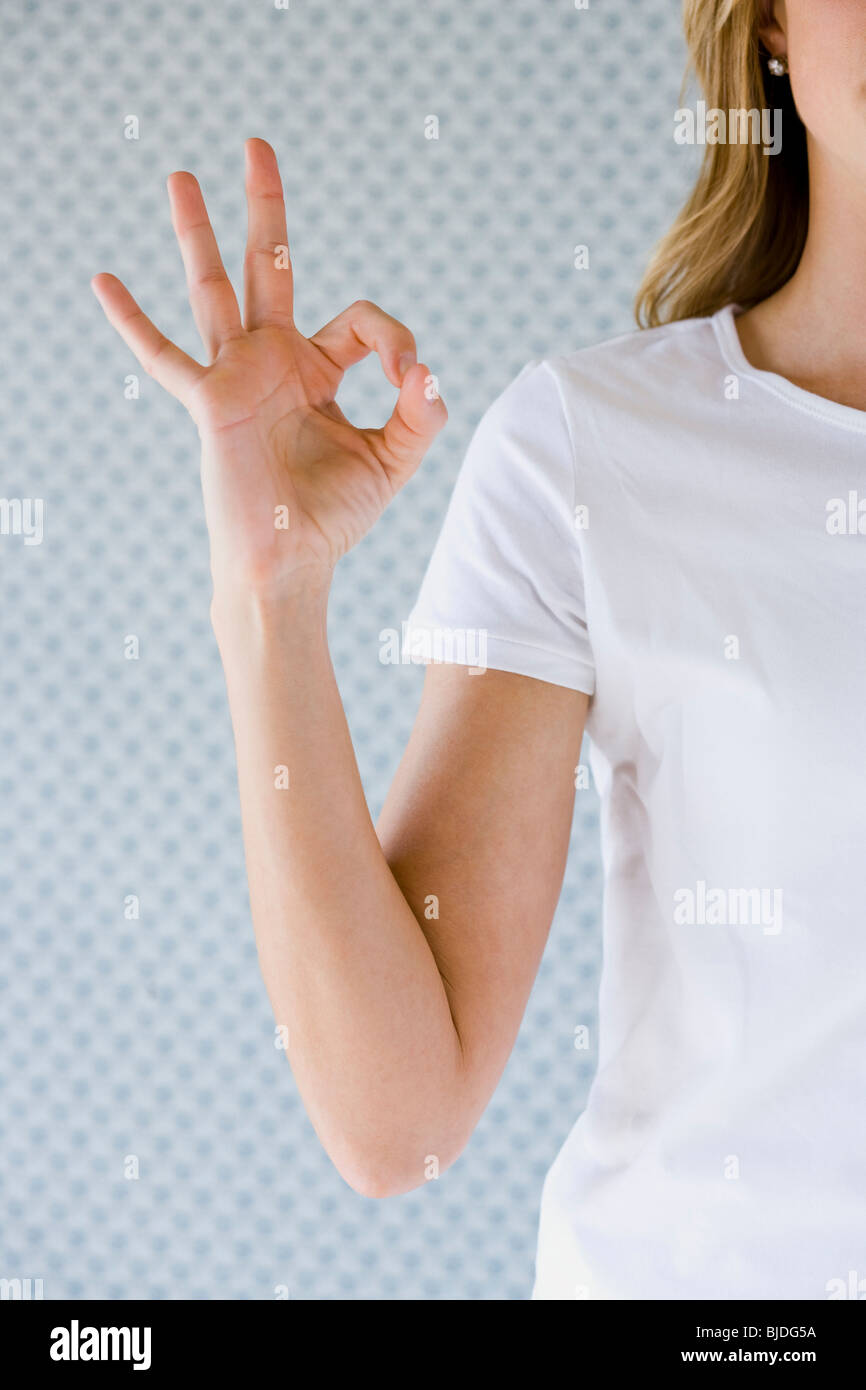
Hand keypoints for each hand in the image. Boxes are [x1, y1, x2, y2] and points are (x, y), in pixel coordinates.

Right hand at [92, 138, 446, 599]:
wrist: (291, 561)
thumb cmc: (333, 515)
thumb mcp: (393, 458)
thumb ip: (421, 412)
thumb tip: (426, 369)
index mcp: (315, 370)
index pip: (361, 322)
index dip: (393, 339)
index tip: (408, 379)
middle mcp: (272, 361)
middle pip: (269, 266)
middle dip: (266, 208)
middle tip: (258, 145)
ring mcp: (237, 375)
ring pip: (214, 288)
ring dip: (198, 231)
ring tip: (180, 174)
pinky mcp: (210, 400)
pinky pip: (164, 354)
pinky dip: (132, 321)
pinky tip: (102, 281)